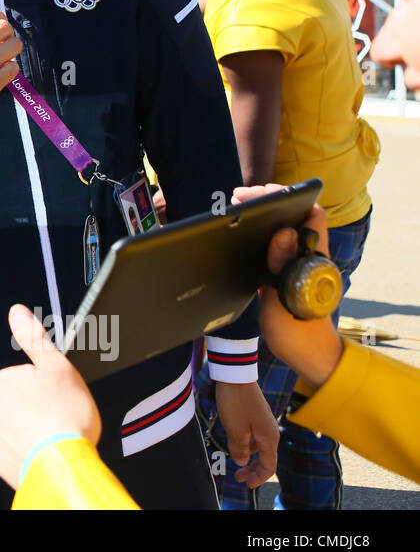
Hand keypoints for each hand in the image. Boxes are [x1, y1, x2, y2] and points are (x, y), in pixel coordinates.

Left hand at [0, 304, 101, 489]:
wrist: (63, 465)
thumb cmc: (66, 417)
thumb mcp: (57, 366)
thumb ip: (34, 337)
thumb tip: (17, 312)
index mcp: (6, 382)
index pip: (25, 376)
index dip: (47, 384)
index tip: (59, 395)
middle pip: (20, 401)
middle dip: (38, 407)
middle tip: (60, 416)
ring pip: (17, 427)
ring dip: (33, 431)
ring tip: (55, 437)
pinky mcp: (1, 462)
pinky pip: (15, 452)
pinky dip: (28, 453)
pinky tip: (45, 454)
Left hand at [213, 381, 278, 487]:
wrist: (236, 376)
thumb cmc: (236, 403)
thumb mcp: (235, 430)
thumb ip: (239, 449)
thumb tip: (242, 461)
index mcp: (269, 438)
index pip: (269, 466)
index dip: (259, 478)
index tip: (247, 485)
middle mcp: (270, 431)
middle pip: (266, 458)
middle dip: (254, 471)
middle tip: (239, 479)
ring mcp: (264, 423)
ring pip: (260, 447)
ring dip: (249, 458)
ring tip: (236, 465)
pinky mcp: (256, 415)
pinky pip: (255, 437)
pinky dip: (248, 445)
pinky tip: (237, 446)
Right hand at [233, 185, 342, 388]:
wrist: (309, 357)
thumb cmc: (299, 332)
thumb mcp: (285, 298)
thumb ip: (283, 265)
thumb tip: (283, 231)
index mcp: (314, 258)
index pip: (311, 212)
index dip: (287, 196)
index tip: (257, 194)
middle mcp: (309, 256)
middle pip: (294, 216)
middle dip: (267, 202)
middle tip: (238, 198)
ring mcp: (298, 265)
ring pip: (283, 230)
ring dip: (261, 218)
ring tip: (235, 209)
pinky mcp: (287, 275)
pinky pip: (274, 247)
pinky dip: (258, 236)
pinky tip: (239, 236)